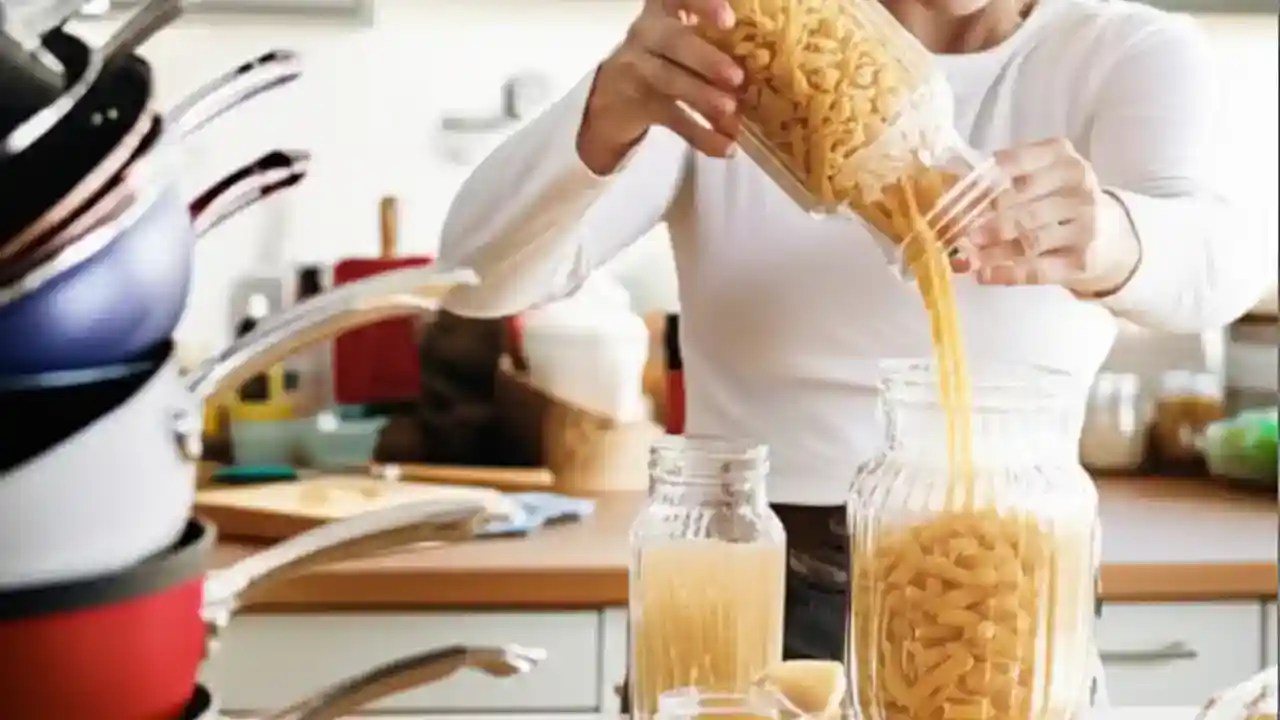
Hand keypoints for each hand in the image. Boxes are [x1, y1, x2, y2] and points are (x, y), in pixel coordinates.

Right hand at [577, 0, 743, 174]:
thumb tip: (767, 66)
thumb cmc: (664, 60)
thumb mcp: (681, 41)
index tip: (729, 21)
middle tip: (737, 79)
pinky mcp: (639, 106)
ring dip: (702, 98)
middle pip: (675, 42)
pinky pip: (673, 120)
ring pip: (670, 81)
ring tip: (730, 114)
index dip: (704, 5)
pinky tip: (726, 148)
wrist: (613, 99)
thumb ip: (712, 42)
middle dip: (707, 60)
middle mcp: (647, 34)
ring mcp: (638, 70)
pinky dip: (700, 137)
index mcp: (663, 11)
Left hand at [967, 138, 1140, 295]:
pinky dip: (1008, 274)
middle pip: (1021, 205)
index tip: (957, 193)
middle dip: (983, 221)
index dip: (985, 179)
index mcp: (1063, 159)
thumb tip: (945, 179)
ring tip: (962, 258)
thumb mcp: (1039, 177)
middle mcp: (1079, 188)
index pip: (1020, 162)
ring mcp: (1085, 226)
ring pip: (1028, 240)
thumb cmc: (1059, 201)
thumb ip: (1000, 176)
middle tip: (954, 232)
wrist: (1111, 237)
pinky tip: (983, 275)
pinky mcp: (1082, 261)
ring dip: (991, 251)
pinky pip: (1039, 270)